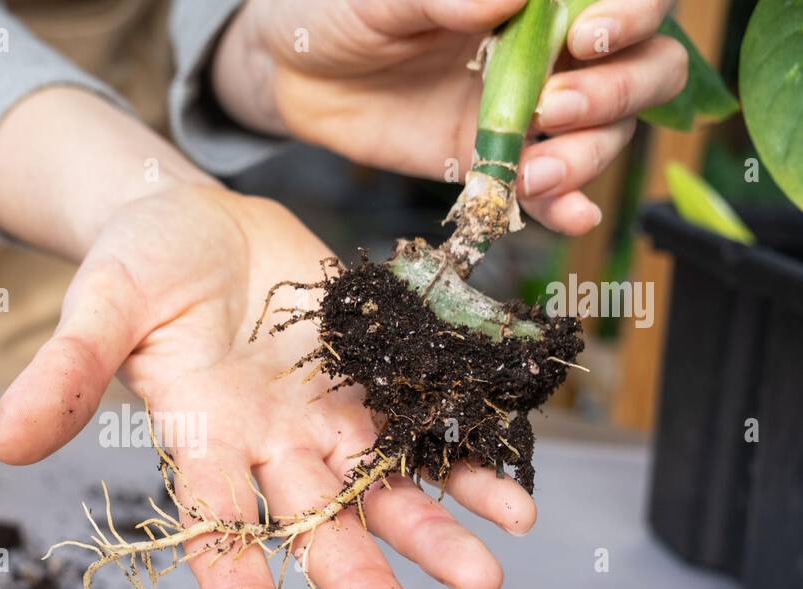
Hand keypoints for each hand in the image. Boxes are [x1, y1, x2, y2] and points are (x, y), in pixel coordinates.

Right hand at [0, 185, 534, 588]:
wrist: (198, 219)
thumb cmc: (137, 265)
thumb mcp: (97, 306)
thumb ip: (64, 372)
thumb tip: (0, 440)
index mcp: (200, 443)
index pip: (219, 540)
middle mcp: (268, 449)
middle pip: (318, 532)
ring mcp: (323, 417)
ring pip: (384, 491)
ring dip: (432, 536)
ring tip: (486, 581)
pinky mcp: (367, 376)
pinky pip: (423, 427)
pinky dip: (465, 463)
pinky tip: (512, 500)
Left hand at [213, 0, 688, 234]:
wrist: (295, 70)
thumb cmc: (344, 8)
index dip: (634, 13)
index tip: (588, 35)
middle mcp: (555, 49)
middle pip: (644, 69)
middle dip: (617, 92)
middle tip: (557, 106)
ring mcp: (532, 109)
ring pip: (607, 133)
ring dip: (588, 155)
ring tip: (536, 171)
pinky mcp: (497, 161)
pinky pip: (550, 188)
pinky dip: (568, 205)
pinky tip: (570, 216)